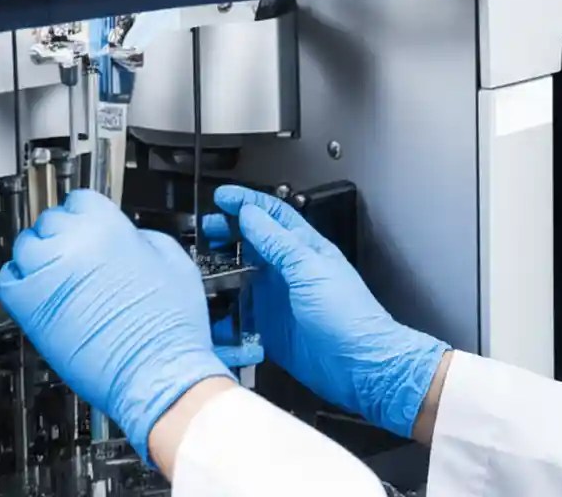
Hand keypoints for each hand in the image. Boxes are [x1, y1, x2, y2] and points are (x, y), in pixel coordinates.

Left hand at [0, 190, 229, 463]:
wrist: (157, 372)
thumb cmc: (171, 326)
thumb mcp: (175, 263)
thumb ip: (145, 238)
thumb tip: (127, 236)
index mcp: (108, 227)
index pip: (79, 200)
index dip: (86, 214)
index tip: (88, 224)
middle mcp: (73, 246)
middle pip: (50, 220)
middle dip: (64, 234)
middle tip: (79, 253)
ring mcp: (47, 277)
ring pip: (25, 246)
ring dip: (40, 254)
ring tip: (60, 272)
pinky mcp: (31, 310)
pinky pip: (8, 280)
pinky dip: (19, 279)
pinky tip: (40, 289)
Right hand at [203, 186, 448, 437]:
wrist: (360, 365)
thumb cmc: (349, 316)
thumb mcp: (309, 270)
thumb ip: (278, 243)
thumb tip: (251, 214)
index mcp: (305, 249)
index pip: (273, 215)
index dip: (247, 202)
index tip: (222, 197)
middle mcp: (290, 271)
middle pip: (253, 243)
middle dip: (228, 232)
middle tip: (206, 229)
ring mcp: (279, 299)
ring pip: (242, 277)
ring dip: (221, 270)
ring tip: (200, 265)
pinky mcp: (271, 328)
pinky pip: (241, 314)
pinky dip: (225, 309)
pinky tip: (211, 306)